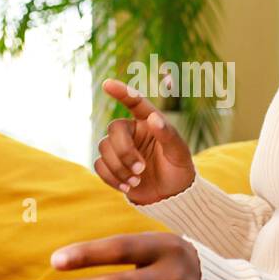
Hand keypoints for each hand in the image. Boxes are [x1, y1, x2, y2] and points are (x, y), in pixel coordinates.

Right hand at [96, 79, 195, 204]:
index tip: (108, 84)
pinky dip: (112, 178)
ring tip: (136, 181)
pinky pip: (99, 165)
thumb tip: (154, 118)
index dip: (122, 92)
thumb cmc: (178, 169)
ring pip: (103, 148)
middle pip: (114, 129)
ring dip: (119, 167)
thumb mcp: (179, 152)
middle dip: (124, 151)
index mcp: (148, 122)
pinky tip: (127, 187)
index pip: (134, 102)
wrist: (170, 196)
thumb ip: (167, 134)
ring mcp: (120, 148)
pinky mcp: (112, 166)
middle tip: (140, 170)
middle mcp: (131, 132)